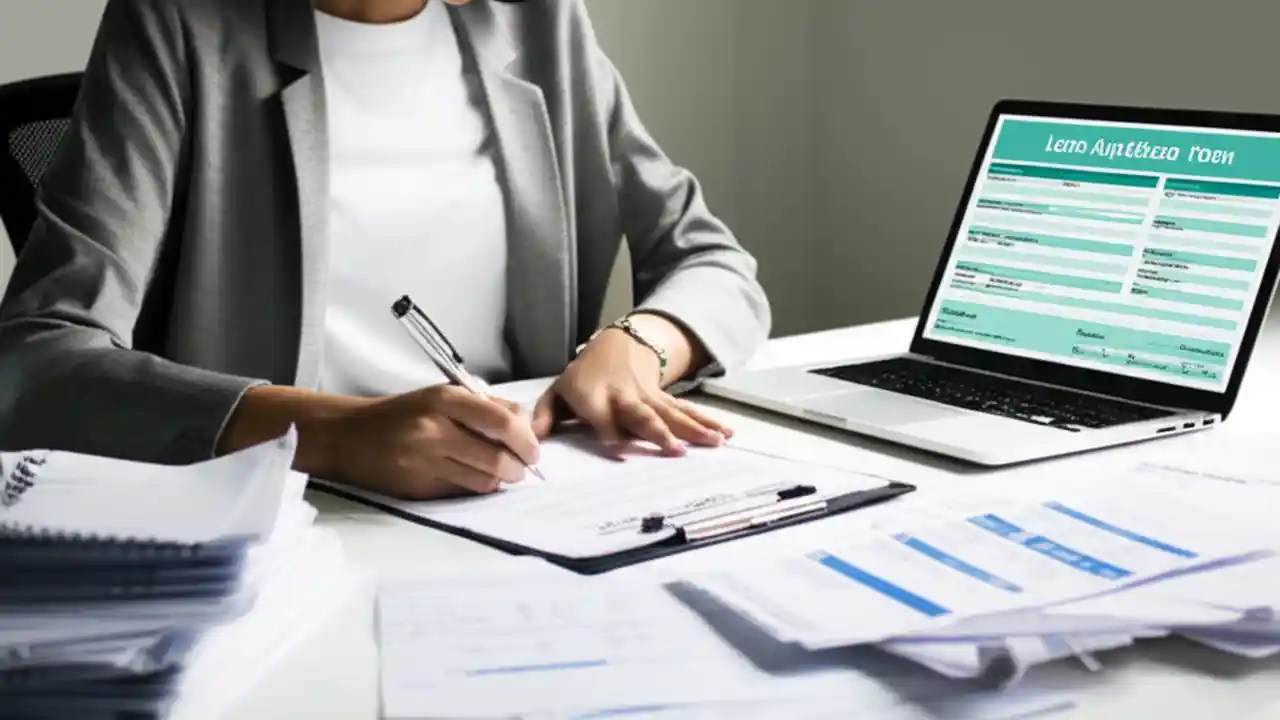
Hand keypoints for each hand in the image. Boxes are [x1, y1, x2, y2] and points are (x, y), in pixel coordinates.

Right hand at [326, 386, 540, 498]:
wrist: (348, 436)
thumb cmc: (403, 413)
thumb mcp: (441, 396)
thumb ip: (485, 407)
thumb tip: (527, 423)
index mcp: (443, 400)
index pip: (500, 421)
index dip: (525, 439)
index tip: (534, 449)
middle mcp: (434, 430)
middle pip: (496, 457)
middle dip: (519, 467)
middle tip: (522, 467)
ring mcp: (425, 462)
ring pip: (483, 480)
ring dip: (500, 480)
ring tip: (500, 473)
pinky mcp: (418, 488)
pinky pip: (462, 493)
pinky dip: (476, 488)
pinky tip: (473, 478)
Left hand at [530, 316, 731, 454]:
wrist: (617, 344)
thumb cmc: (582, 379)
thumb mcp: (557, 392)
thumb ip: (544, 416)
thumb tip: (530, 440)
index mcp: (592, 396)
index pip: (600, 415)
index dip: (609, 431)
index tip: (619, 450)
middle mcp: (623, 396)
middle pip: (642, 414)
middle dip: (658, 431)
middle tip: (674, 450)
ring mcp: (648, 397)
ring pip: (671, 413)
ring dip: (693, 428)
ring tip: (713, 443)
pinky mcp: (665, 398)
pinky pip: (687, 411)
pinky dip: (707, 421)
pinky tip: (726, 432)